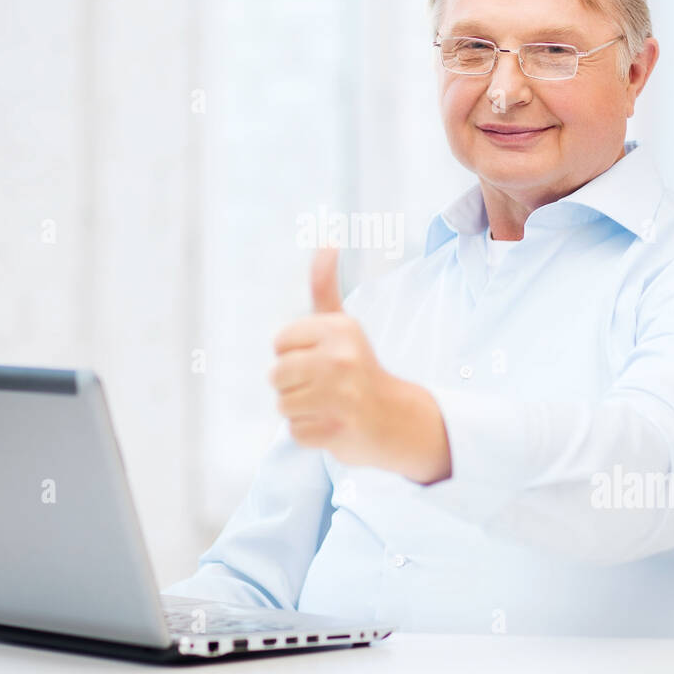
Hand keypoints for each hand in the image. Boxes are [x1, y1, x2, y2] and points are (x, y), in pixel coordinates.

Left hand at [269, 247, 451, 483]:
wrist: (397, 420)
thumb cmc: (358, 368)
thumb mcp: (342, 323)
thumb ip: (324, 285)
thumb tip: (327, 240)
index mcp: (339, 329)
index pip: (279, 343)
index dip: (293, 355)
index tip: (320, 360)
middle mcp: (340, 357)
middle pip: (276, 375)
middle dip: (294, 386)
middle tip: (324, 386)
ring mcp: (340, 395)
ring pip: (283, 405)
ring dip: (301, 410)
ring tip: (328, 405)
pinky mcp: (338, 428)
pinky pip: (296, 431)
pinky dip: (311, 433)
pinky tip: (333, 424)